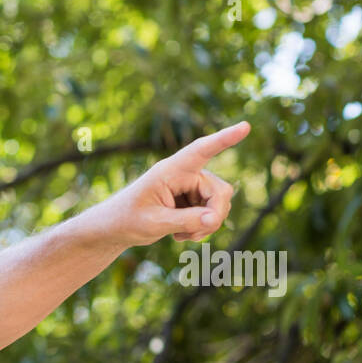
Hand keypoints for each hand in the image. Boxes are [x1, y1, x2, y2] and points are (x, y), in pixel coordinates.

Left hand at [92, 121, 249, 246]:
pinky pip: (212, 213)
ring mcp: (191, 186)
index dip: (223, 139)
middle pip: (219, 191)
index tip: (245, 126)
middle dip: (214, 215)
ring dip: (207, 224)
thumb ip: (185, 221)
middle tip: (195, 235)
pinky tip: (182, 235)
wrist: (116, 228)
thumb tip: (215, 219)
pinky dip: (202, 227)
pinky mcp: (193, 199)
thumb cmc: (127, 220)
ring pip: (219, 203)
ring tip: (181, 236)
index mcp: (170, 170)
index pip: (199, 151)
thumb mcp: (154, 224)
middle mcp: (184, 174)